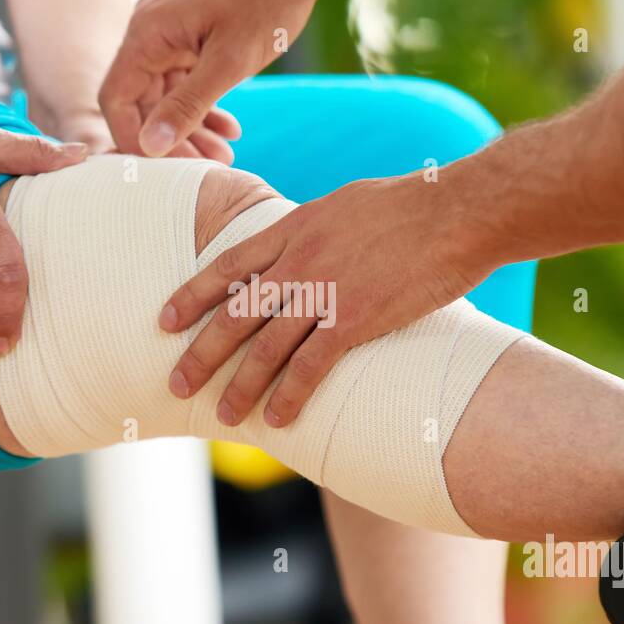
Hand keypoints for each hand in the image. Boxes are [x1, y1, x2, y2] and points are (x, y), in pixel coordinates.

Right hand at [100, 0, 324, 157]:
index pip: (116, 99)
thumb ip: (187, 106)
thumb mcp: (229, 63)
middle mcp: (150, 28)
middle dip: (171, 138)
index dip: (132, 139)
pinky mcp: (192, 30)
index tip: (161, 168)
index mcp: (147, 33)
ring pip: (167, 92)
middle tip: (204, 169)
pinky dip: (204, 104)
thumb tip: (151, 146)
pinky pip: (186, 76)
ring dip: (191, 126)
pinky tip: (230, 129)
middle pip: (142, 99)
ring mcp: (171, 28)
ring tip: (224, 156)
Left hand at [158, 175, 492, 426]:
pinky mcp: (355, 319)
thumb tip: (306, 240)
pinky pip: (311, 366)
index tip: (165, 320)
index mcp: (294, 227)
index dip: (192, 296)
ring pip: (266, 346)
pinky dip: (290, 396)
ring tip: (223, 416)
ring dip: (240, 385)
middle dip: (201, 352)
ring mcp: (324, 290)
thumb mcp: (347, 204)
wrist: (457, 211)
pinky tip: (277, 419)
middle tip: (176, 383)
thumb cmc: (414, 205)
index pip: (227, 265)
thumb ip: (317, 228)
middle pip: (234, 313)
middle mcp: (299, 259)